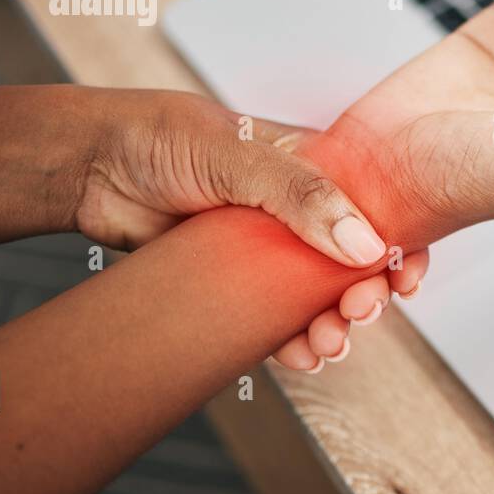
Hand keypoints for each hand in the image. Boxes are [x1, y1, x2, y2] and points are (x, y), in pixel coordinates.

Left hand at [73, 89, 427, 368]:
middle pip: (354, 263)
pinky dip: (292, 343)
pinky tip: (297, 355)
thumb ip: (303, 195)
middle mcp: (298, 210)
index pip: (379, 206)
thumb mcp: (238, 155)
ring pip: (317, 298)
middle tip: (358, 314)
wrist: (88, 168)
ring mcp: (266, 249)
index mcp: (314, 166)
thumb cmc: (160, 137)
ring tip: (325, 345)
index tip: (405, 277)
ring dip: (332, 326)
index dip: (400, 244)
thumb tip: (363, 243)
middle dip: (365, 295)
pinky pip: (274, 320)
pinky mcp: (234, 282)